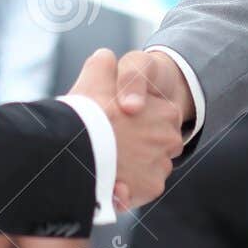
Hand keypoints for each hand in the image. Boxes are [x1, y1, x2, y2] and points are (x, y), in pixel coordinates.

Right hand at [66, 49, 182, 212]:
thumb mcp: (97, 73)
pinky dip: (129, 188)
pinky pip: (141, 188)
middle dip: (135, 146)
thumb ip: (105, 64)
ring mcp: (162, 165)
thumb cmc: (90, 107)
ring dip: (132, 168)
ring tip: (107, 164)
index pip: (156, 117)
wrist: (77, 148)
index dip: (131, 120)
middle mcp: (170, 139)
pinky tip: (111, 180)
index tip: (113, 123)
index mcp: (166, 111)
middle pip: (152, 144)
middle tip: (109, 146)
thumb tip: (106, 59)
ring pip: (147, 167)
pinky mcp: (152, 188)